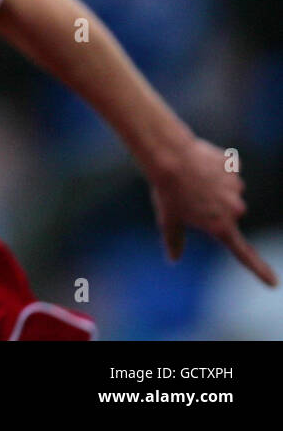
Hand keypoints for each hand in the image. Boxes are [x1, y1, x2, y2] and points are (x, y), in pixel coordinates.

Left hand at [148, 137, 276, 285]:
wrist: (169, 157)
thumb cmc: (167, 191)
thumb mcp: (168, 220)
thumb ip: (174, 241)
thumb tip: (173, 258)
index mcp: (220, 226)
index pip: (243, 253)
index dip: (259, 269)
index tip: (273, 283)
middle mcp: (235, 209)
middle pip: (227, 211)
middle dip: (212, 206)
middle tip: (189, 195)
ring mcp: (236, 186)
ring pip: (226, 188)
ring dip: (213, 185)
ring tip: (191, 177)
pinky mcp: (234, 165)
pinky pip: (225, 168)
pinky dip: (214, 166)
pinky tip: (198, 162)